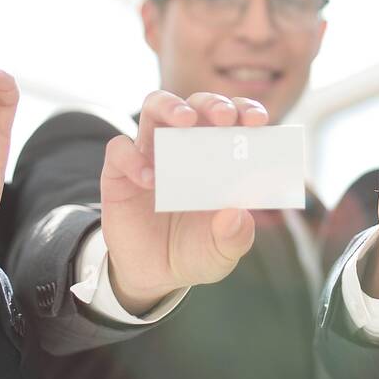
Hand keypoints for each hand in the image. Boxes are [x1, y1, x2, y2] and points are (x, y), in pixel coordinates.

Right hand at [100, 91, 259, 314]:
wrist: (155, 275)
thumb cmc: (197, 250)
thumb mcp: (223, 251)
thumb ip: (235, 236)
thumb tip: (238, 214)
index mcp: (219, 155)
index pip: (234, 119)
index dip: (246, 111)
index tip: (258, 121)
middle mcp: (185, 146)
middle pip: (197, 104)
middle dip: (213, 104)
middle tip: (225, 117)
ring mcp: (151, 154)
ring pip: (155, 107)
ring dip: (170, 107)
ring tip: (185, 121)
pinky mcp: (119, 172)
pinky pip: (120, 149)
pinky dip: (133, 158)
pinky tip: (149, 180)